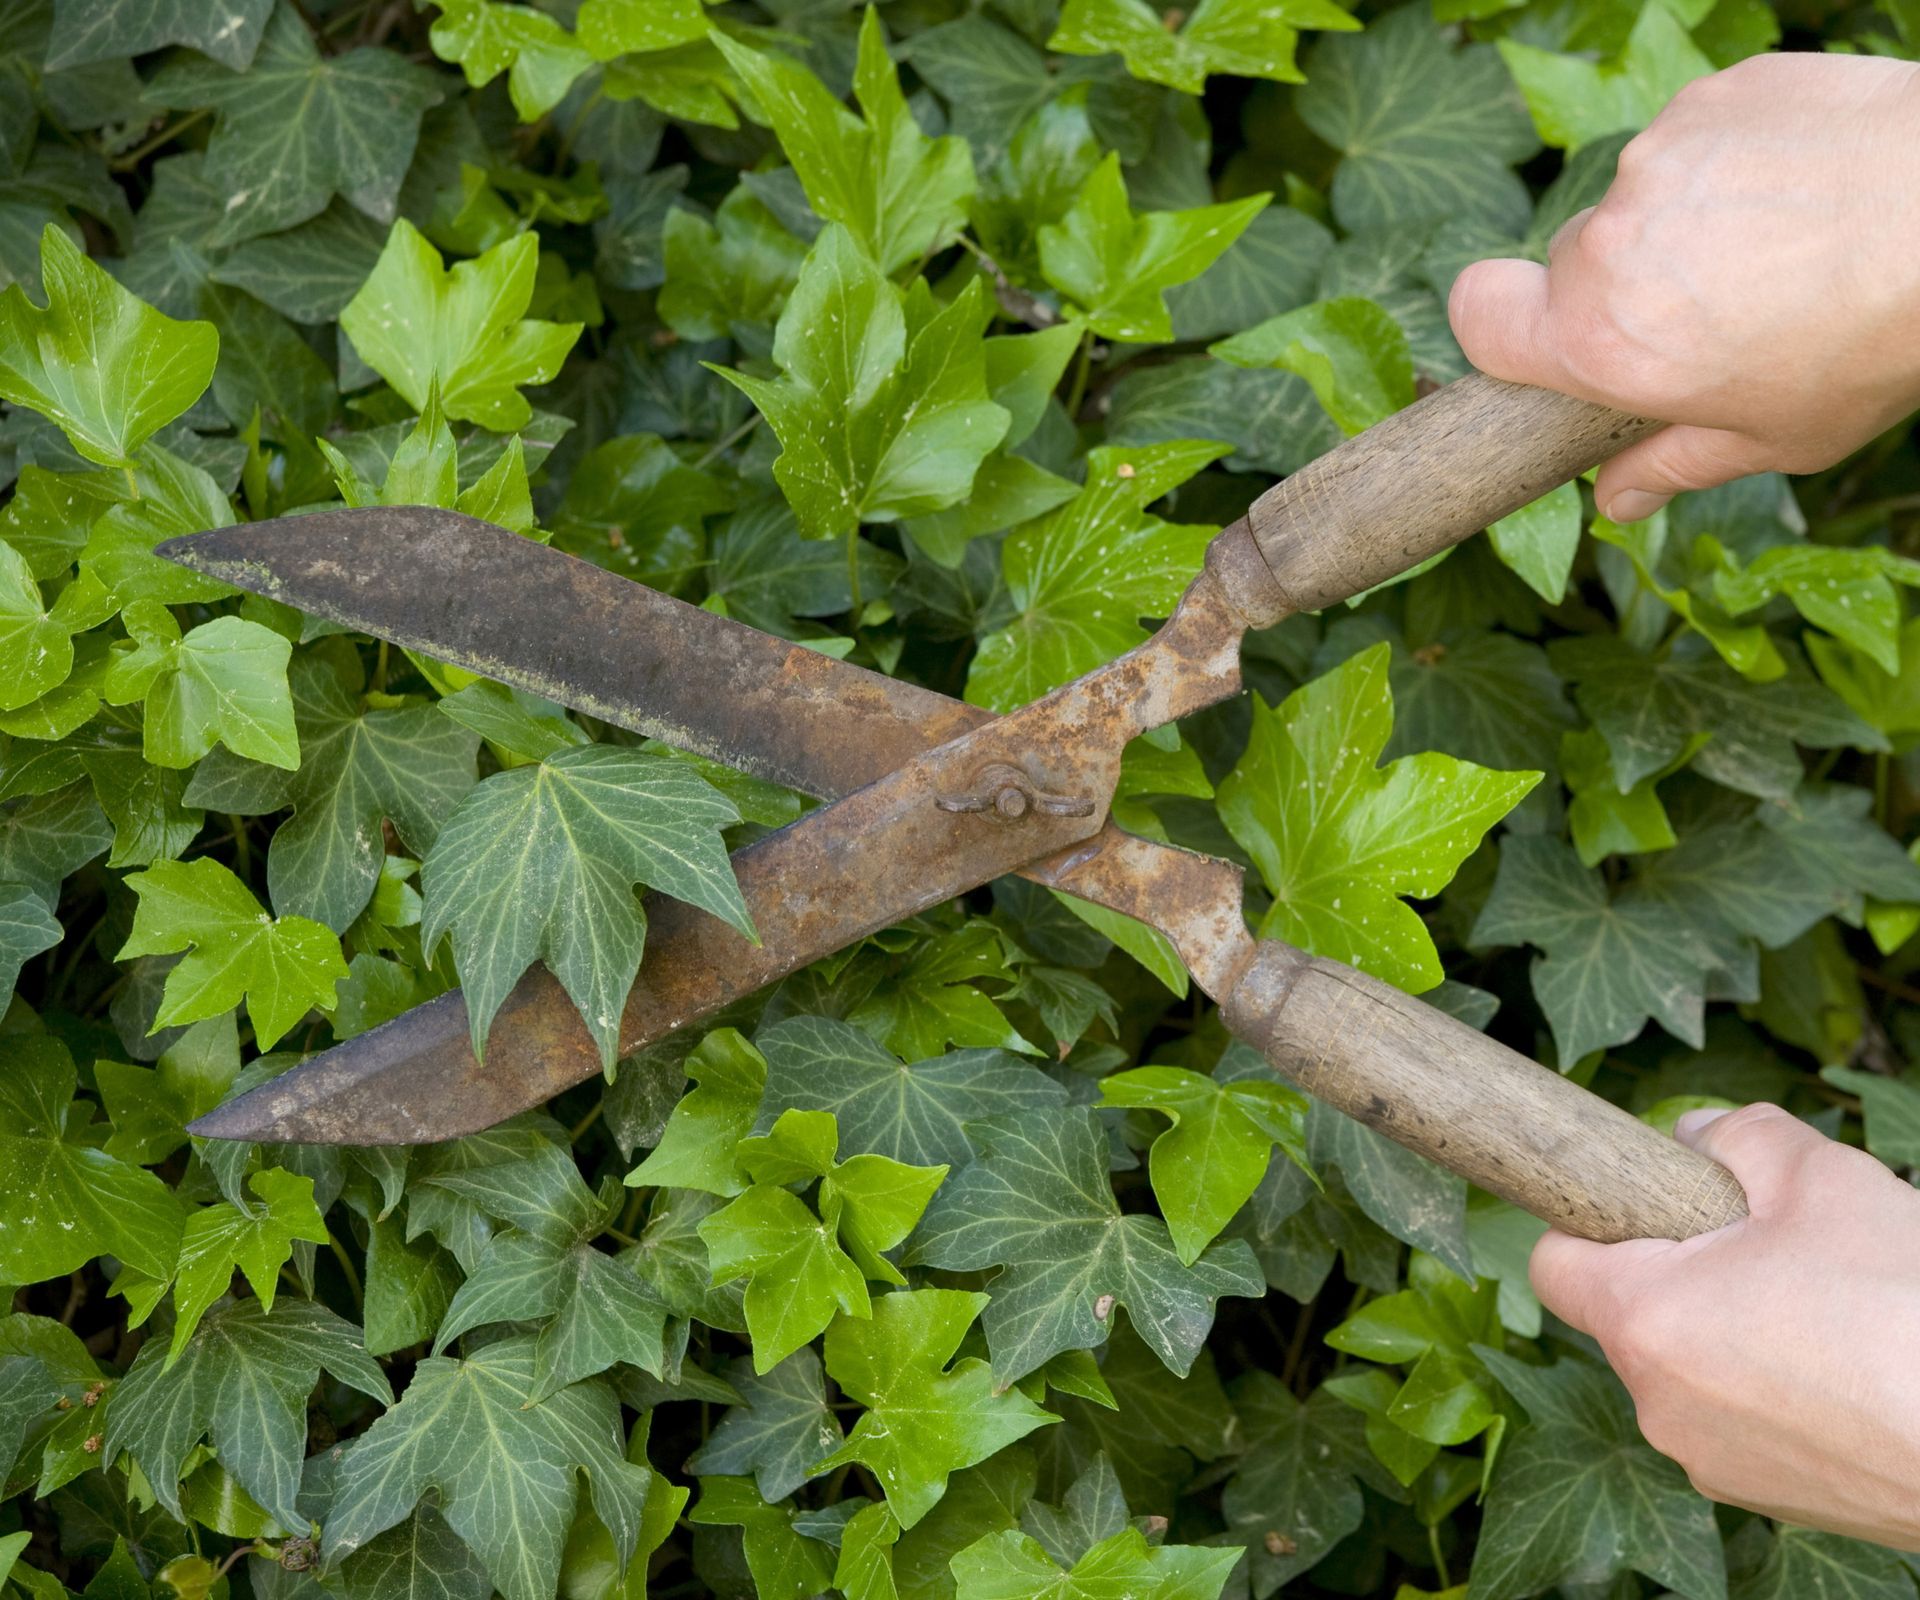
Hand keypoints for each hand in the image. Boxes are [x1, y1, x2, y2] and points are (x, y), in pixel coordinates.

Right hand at [1448, 54, 1919, 522]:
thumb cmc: (1874, 340)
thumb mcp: (1775, 437)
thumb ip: (1675, 463)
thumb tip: (1616, 498)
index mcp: (1602, 340)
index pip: (1478, 315)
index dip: (1498, 329)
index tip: (1545, 341)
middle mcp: (1610, 243)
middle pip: (1576, 263)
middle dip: (1628, 285)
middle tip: (1718, 308)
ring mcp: (1658, 158)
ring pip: (1641, 197)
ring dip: (1686, 221)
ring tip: (1780, 244)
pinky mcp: (1713, 97)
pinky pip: (1696, 137)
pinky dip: (1734, 161)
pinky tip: (1802, 188)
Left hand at [1530, 1104, 1919, 1547]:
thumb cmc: (1902, 1308)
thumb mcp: (1821, 1178)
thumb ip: (1739, 1137)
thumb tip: (1696, 1136)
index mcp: (1647, 1321)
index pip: (1555, 1263)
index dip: (1590, 1220)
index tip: (1643, 1205)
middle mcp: (1658, 1404)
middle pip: (1632, 1315)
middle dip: (1685, 1274)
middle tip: (1769, 1252)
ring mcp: (1711, 1461)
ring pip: (1690, 1371)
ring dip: (1733, 1334)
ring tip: (1821, 1312)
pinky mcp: (1769, 1500)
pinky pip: (1741, 1424)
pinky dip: (1773, 1393)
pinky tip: (1842, 1370)